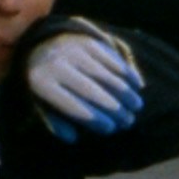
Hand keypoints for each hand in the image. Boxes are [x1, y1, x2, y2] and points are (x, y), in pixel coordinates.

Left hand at [21, 29, 145, 142]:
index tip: (111, 129)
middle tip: (128, 121)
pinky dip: (126, 72)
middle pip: (91, 90)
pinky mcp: (87, 40)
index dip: (94, 119)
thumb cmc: (48, 85)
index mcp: (41, 82)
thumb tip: (72, 137)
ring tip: (136, 106)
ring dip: (125, 92)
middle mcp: (55, 62)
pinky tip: (137, 85)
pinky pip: (112, 58)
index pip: (73, 106)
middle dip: (114, 108)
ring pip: (104, 74)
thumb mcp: (42, 104)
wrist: (42, 46)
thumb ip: (55, 122)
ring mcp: (72, 49)